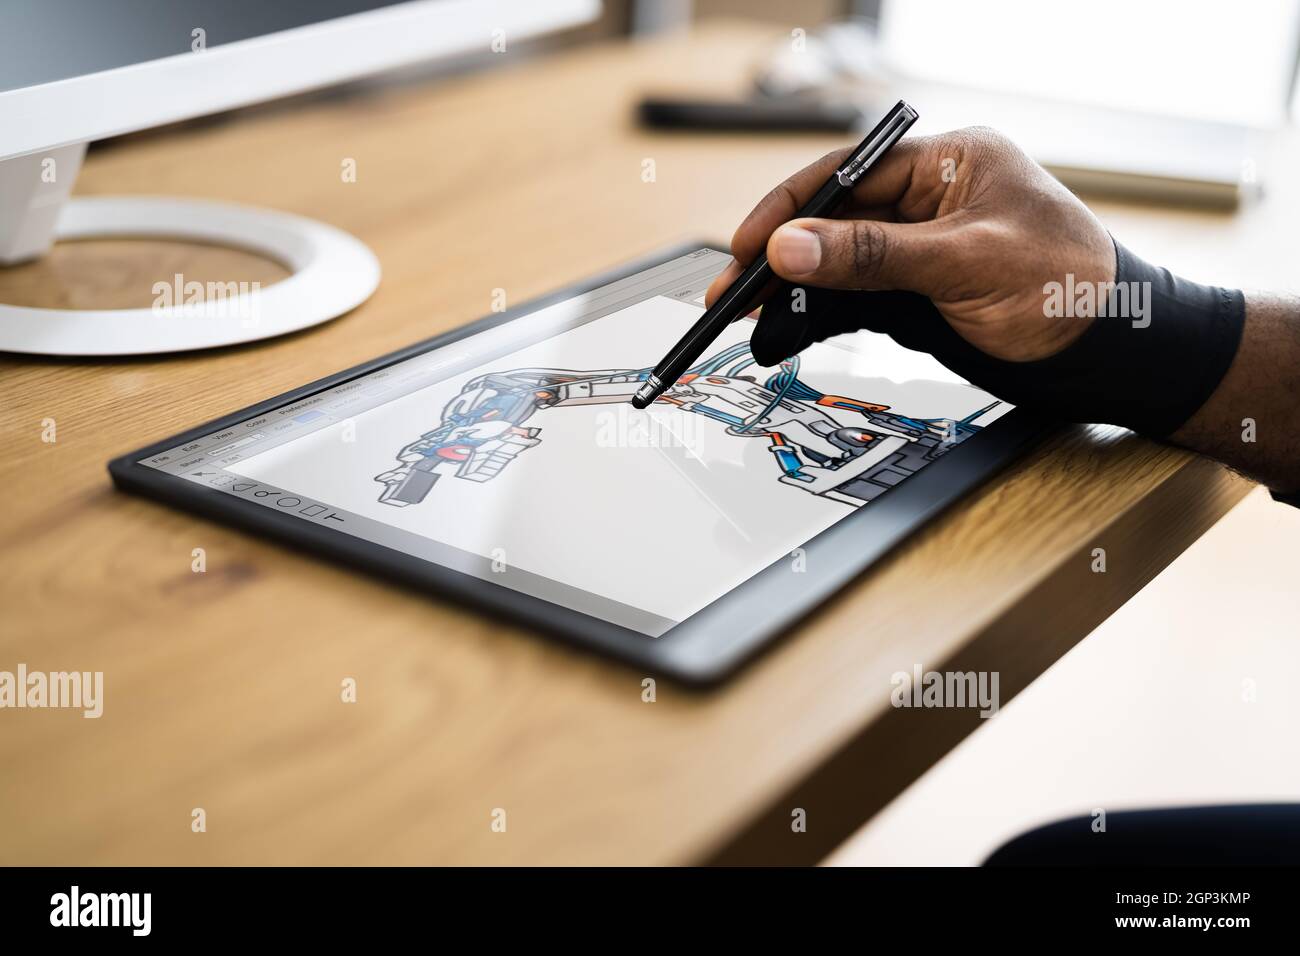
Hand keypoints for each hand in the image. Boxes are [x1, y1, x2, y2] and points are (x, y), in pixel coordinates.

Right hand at [705, 127, 1114, 365]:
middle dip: (780, 257)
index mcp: (950, 163)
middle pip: (834, 221)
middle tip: (731, 293)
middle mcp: (930, 201)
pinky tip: (786, 334)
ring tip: (747, 319)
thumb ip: (872, 256)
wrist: (1116, 355)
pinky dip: (821, 318)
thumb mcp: (965, 264)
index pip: (849, 174)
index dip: (790, 209)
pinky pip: (857, 301)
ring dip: (793, 293)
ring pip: (839, 266)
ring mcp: (923, 250)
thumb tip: (792, 248)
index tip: (749, 245)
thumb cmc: (1072, 288)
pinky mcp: (921, 295)